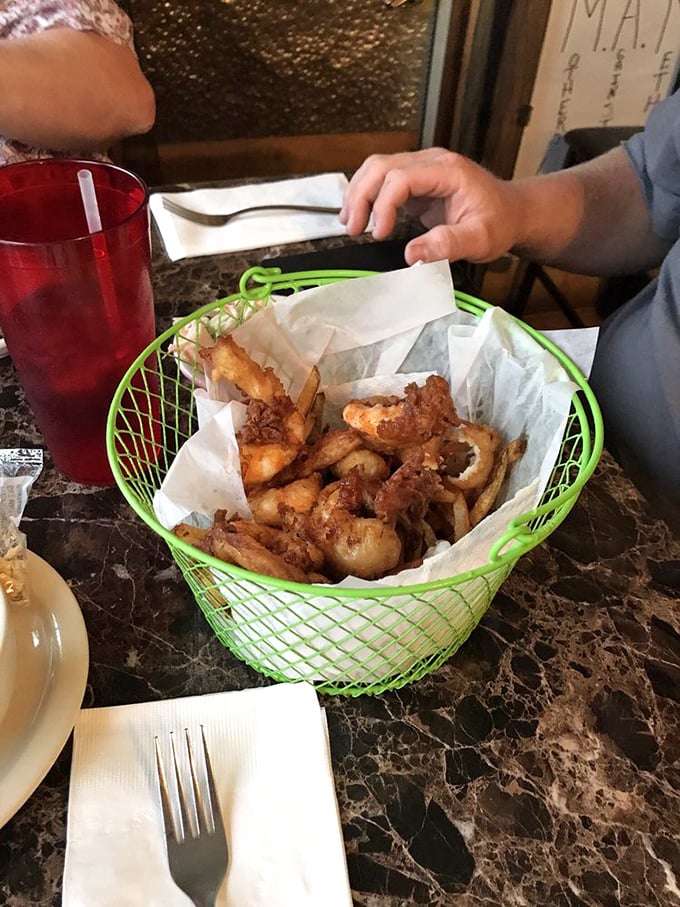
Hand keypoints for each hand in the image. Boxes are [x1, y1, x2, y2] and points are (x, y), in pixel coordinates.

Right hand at [340, 148, 522, 264]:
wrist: (512, 212)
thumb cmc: (499, 223)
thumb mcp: (481, 239)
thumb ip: (448, 245)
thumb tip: (412, 255)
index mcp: (448, 171)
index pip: (401, 177)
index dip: (384, 204)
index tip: (379, 234)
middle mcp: (431, 162)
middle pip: (381, 166)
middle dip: (361, 196)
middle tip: (354, 229)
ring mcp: (422, 168)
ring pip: (377, 168)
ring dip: (358, 193)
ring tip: (351, 223)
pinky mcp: (416, 180)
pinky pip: (383, 179)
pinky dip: (367, 195)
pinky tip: (361, 216)